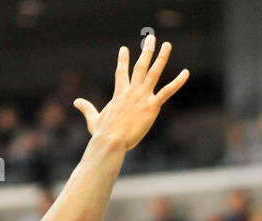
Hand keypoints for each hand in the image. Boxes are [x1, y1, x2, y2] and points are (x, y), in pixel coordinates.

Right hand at [73, 36, 188, 151]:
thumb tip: (75, 102)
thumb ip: (87, 108)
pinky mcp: (152, 106)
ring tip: (167, 45)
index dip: (122, 60)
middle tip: (151, 38)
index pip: (121, 73)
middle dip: (146, 51)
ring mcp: (142, 97)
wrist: (111, 141)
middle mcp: (131, 91)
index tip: (124, 48)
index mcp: (119, 94)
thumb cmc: (102, 133)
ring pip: (154, 72)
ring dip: (161, 57)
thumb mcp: (93, 119)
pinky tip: (185, 72)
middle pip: (140, 66)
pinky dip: (177, 81)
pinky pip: (167, 91)